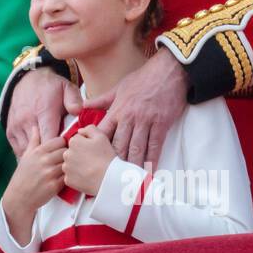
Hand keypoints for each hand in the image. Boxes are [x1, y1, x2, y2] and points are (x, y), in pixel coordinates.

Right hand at [1, 132, 66, 241]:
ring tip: (66, 168)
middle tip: (65, 159)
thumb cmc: (23, 176)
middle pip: (66, 151)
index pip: (59, 140)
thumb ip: (33, 141)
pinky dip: (68, 177)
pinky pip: (68, 177)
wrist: (19, 197)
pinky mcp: (54, 186)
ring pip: (68, 164)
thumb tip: (35, 127)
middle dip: (68, 154)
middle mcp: (43, 161)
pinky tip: (64, 178)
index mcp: (37, 152)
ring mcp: (49, 174)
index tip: (62, 148)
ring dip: (69, 166)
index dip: (63, 144)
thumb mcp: (26, 156)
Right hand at [5, 69, 80, 157]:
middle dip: (50, 156)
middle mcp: (27, 120)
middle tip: (59, 157)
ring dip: (37, 156)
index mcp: (43, 111)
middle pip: (38, 149)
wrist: (28, 79)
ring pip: (27, 151)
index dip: (58, 149)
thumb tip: (77, 111)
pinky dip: (27, 153)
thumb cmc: (52, 87)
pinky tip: (37, 153)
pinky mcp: (10, 130)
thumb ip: (74, 100)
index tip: (66, 150)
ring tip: (49, 157)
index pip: (49, 139)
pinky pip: (18, 149)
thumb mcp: (67, 88)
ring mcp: (17, 126)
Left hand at [62, 125, 116, 195]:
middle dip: (79, 155)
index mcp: (73, 142)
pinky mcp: (68, 180)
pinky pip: (71, 176)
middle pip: (72, 152)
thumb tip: (80, 131)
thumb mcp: (101, 137)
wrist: (108, 178)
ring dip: (77, 166)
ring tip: (90, 169)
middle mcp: (66, 154)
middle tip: (92, 161)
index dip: (86, 145)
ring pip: (70, 165)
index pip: (77, 141)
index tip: (94, 151)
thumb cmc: (106, 157)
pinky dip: (77, 177)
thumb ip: (89, 129)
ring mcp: (66, 168)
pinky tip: (87, 177)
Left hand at [87, 48, 187, 167]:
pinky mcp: (161, 124)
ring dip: (131, 165)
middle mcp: (129, 118)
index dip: (96, 148)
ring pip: (136, 148)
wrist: (168, 71)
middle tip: (107, 178)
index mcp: (117, 110)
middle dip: (113, 163)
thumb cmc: (143, 78)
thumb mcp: (119, 87)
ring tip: (126, 181)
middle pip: (118, 145)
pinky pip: (155, 146)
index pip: (103, 132)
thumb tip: (83, 106)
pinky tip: (148, 171)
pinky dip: (151, 160)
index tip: (91, 161)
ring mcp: (146, 122)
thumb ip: (101, 100)